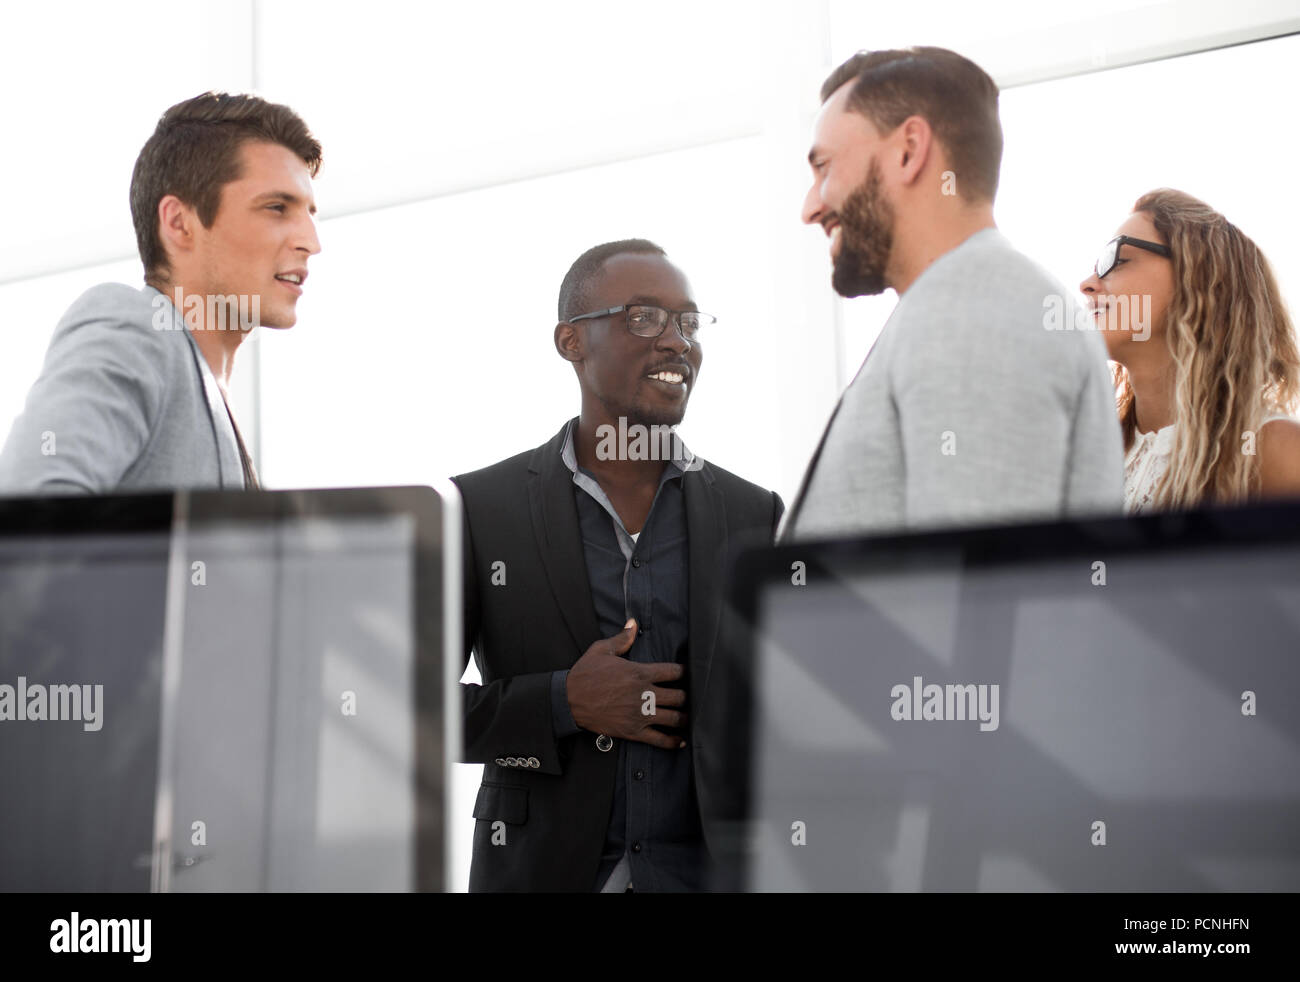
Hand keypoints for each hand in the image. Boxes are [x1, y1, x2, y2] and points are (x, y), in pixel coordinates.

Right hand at [566, 619, 687, 749]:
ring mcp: (640, 715)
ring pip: (674, 719)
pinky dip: (673, 742)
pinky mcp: (633, 731)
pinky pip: (660, 740)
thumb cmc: (585, 674)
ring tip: (687, 716)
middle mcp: (644, 694)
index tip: (685, 673)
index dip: (684, 672)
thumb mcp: (601, 650)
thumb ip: (622, 638)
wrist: (568, 700)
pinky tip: (680, 741)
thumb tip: (633, 623)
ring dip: (684, 718)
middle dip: (686, 696)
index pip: (674, 672)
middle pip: (679, 697)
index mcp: (640, 673)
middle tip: (686, 696)